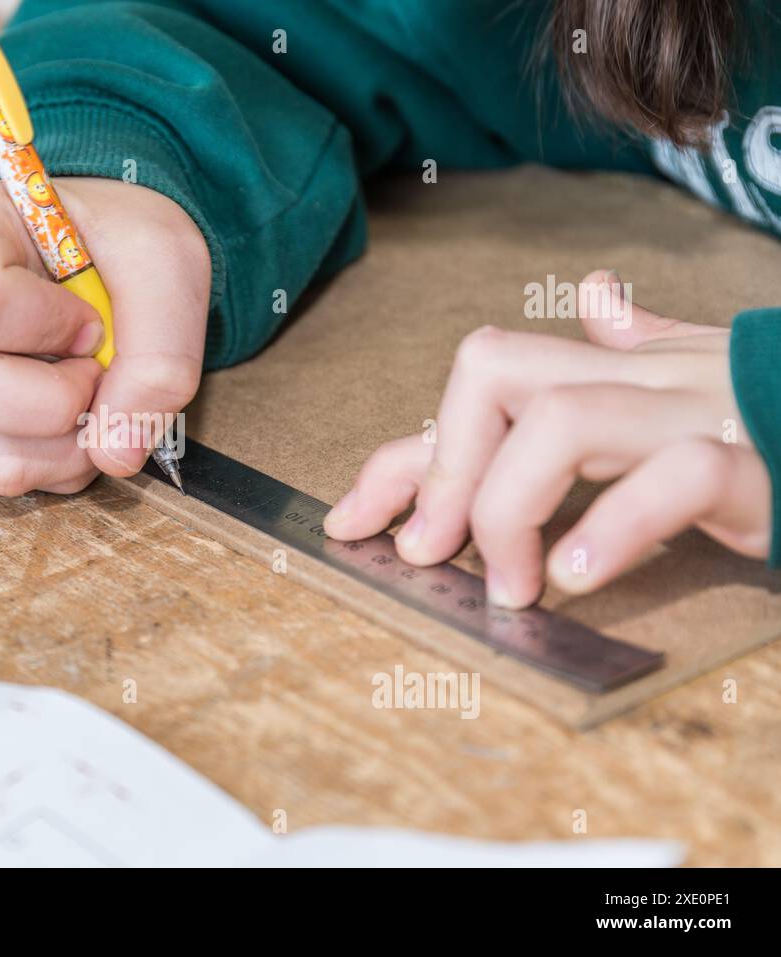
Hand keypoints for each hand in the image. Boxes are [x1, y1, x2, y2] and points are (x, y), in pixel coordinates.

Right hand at [0, 178, 209, 494]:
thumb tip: (115, 454)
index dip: (48, 331)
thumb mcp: (164, 264)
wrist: (103, 247)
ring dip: (67, 441)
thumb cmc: (119, 239)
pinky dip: (60, 458)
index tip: (89, 319)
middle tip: (97, 367)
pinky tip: (77, 413)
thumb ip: (158, 355)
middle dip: (54, 401)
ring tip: (94, 390)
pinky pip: (0, 469)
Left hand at [323, 270, 772, 607]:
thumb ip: (631, 353)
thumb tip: (587, 295)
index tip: (351, 520)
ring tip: (510, 585)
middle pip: (492, 372)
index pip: (475, 384)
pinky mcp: (755, 465)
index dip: (402, 454)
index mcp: (612, 368)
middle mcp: (641, 377)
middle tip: (427, 556)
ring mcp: (698, 413)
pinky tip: (583, 579)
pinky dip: (619, 528)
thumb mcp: (688, 388)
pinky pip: (677, 477)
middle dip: (437, 466)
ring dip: (506, 509)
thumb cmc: (773, 420)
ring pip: (565, 417)